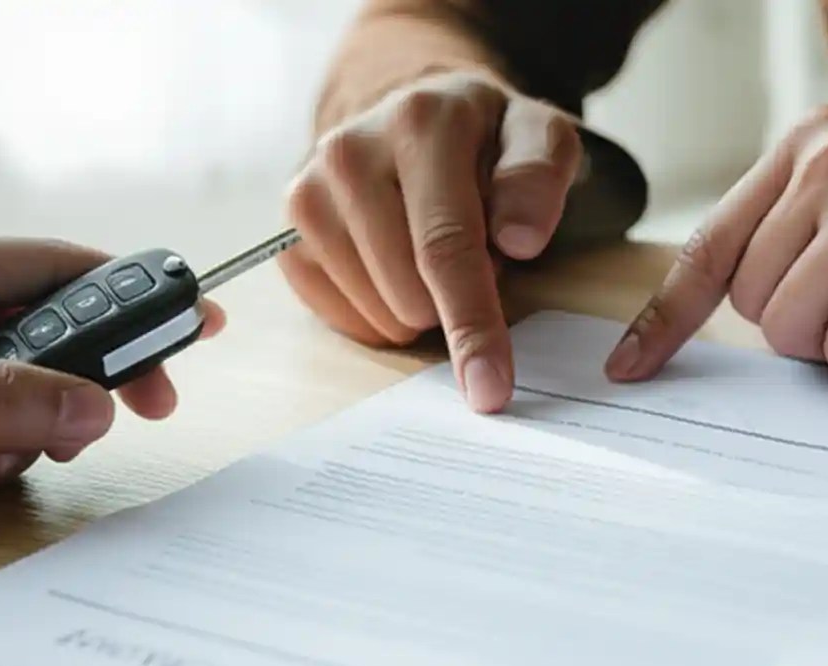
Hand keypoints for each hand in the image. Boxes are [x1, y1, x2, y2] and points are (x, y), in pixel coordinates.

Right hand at [280, 71, 583, 412]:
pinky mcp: (287, 236)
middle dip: (455, 302)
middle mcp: (349, 152)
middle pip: (409, 293)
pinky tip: (394, 268)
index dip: (472, 324)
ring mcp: (308, 195)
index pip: (445, 246)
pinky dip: (383, 314)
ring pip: (378, 315)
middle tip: (475, 252)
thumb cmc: (483, 139)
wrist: (413, 115)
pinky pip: (343, 320)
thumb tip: (520, 238)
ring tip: (429, 249)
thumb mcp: (538, 136)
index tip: (490, 388)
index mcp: (421, 123)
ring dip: (420, 306)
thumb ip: (540, 177)